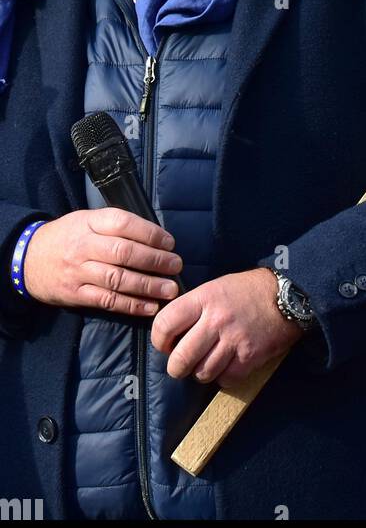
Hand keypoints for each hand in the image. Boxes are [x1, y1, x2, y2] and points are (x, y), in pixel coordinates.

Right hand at [22, 208, 182, 315]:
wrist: (28, 259)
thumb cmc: (67, 236)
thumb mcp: (86, 220)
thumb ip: (115, 226)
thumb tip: (156, 236)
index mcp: (89, 223)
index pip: (123, 223)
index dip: (150, 233)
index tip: (170, 243)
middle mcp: (84, 246)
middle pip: (124, 253)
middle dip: (155, 261)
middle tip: (177, 266)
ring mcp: (79, 272)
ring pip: (118, 279)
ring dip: (148, 286)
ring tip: (170, 289)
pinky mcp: (76, 295)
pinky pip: (108, 301)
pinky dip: (131, 305)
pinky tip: (150, 307)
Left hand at [150, 267, 303, 384]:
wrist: (287, 295)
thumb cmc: (247, 291)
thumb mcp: (216, 287)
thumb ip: (193, 307)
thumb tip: (170, 333)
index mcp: (204, 298)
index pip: (164, 324)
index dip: (159, 340)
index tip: (166, 344)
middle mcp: (216, 320)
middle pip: (180, 359)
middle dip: (176, 367)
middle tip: (182, 364)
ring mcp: (234, 340)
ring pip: (202, 373)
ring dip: (201, 372)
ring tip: (209, 362)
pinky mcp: (249, 357)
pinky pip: (225, 379)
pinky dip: (224, 376)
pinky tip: (229, 364)